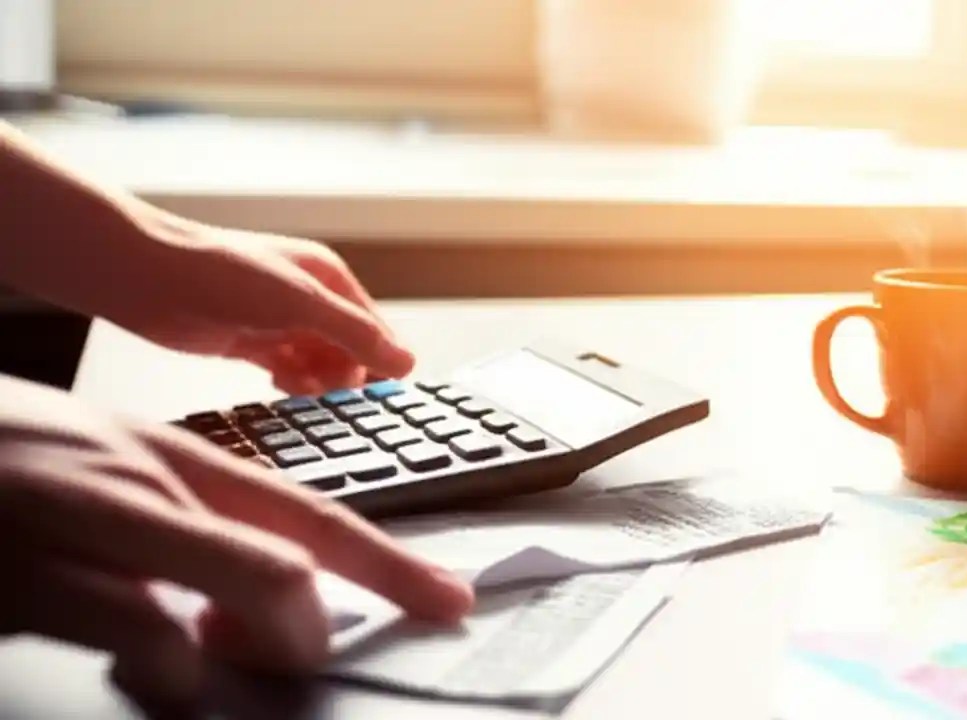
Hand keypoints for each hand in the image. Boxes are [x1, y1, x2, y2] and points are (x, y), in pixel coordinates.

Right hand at [0, 374, 473, 707]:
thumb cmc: (4, 465)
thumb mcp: (107, 474)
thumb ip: (183, 526)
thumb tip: (259, 598)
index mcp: (173, 458)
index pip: (313, 514)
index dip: (394, 563)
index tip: (451, 599)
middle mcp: (143, 485)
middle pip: (286, 567)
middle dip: (308, 634)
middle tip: (292, 657)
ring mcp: (82, 533)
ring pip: (226, 603)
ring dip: (242, 657)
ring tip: (208, 664)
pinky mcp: (24, 583)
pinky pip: (136, 647)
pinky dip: (163, 679)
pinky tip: (145, 670)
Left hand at [90, 209, 414, 394]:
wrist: (146, 277)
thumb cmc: (221, 275)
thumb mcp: (302, 304)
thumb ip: (355, 333)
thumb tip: (405, 362)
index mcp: (328, 277)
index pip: (374, 327)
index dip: (380, 361)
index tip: (383, 397)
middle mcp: (308, 298)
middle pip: (348, 350)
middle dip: (344, 376)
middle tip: (332, 396)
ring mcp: (278, 321)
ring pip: (318, 364)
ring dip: (316, 383)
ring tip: (301, 390)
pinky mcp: (250, 343)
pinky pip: (287, 371)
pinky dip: (290, 384)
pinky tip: (280, 387)